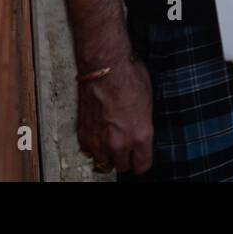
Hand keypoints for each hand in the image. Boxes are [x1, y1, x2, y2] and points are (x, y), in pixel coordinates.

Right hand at [76, 54, 152, 174]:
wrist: (105, 66)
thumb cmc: (129, 78)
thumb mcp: (149, 102)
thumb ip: (144, 125)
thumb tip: (141, 132)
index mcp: (140, 135)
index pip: (142, 166)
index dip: (142, 161)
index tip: (141, 156)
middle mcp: (119, 143)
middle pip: (122, 167)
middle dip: (125, 157)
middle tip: (126, 144)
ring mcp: (99, 141)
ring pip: (103, 161)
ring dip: (107, 152)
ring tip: (111, 137)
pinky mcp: (83, 134)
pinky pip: (88, 150)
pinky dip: (92, 144)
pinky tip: (98, 131)